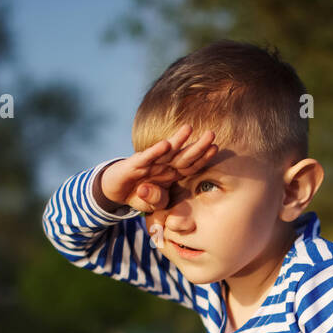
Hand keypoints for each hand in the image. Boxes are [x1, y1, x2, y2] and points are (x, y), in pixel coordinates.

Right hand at [99, 123, 218, 214]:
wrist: (116, 190)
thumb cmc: (139, 194)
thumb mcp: (152, 203)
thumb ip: (158, 201)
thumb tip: (158, 194)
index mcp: (171, 173)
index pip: (190, 165)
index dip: (203, 157)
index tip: (216, 148)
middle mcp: (162, 165)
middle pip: (183, 155)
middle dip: (197, 145)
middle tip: (212, 133)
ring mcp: (148, 163)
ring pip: (165, 152)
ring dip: (177, 140)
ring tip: (189, 128)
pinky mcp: (133, 165)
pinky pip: (146, 158)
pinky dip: (155, 152)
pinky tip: (165, 144)